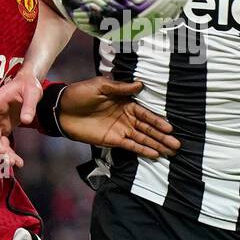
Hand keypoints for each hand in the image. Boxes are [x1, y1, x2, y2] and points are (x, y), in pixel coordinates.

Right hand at [0, 72, 42, 164]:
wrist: (30, 85)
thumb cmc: (29, 85)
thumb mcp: (32, 92)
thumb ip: (29, 106)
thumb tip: (26, 120)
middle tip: (4, 154)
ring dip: (3, 153)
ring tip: (13, 163)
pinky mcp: (5, 128)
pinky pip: (4, 143)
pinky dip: (9, 153)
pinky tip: (18, 162)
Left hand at [57, 78, 179, 158]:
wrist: (62, 109)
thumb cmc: (80, 94)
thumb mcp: (100, 86)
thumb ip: (120, 88)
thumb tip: (140, 84)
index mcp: (125, 102)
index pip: (145, 114)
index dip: (158, 121)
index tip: (170, 128)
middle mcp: (126, 117)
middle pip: (148, 128)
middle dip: (162, 136)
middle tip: (177, 144)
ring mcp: (120, 130)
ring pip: (142, 138)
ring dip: (156, 144)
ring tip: (171, 151)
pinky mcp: (112, 140)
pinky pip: (130, 146)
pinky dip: (142, 150)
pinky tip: (154, 155)